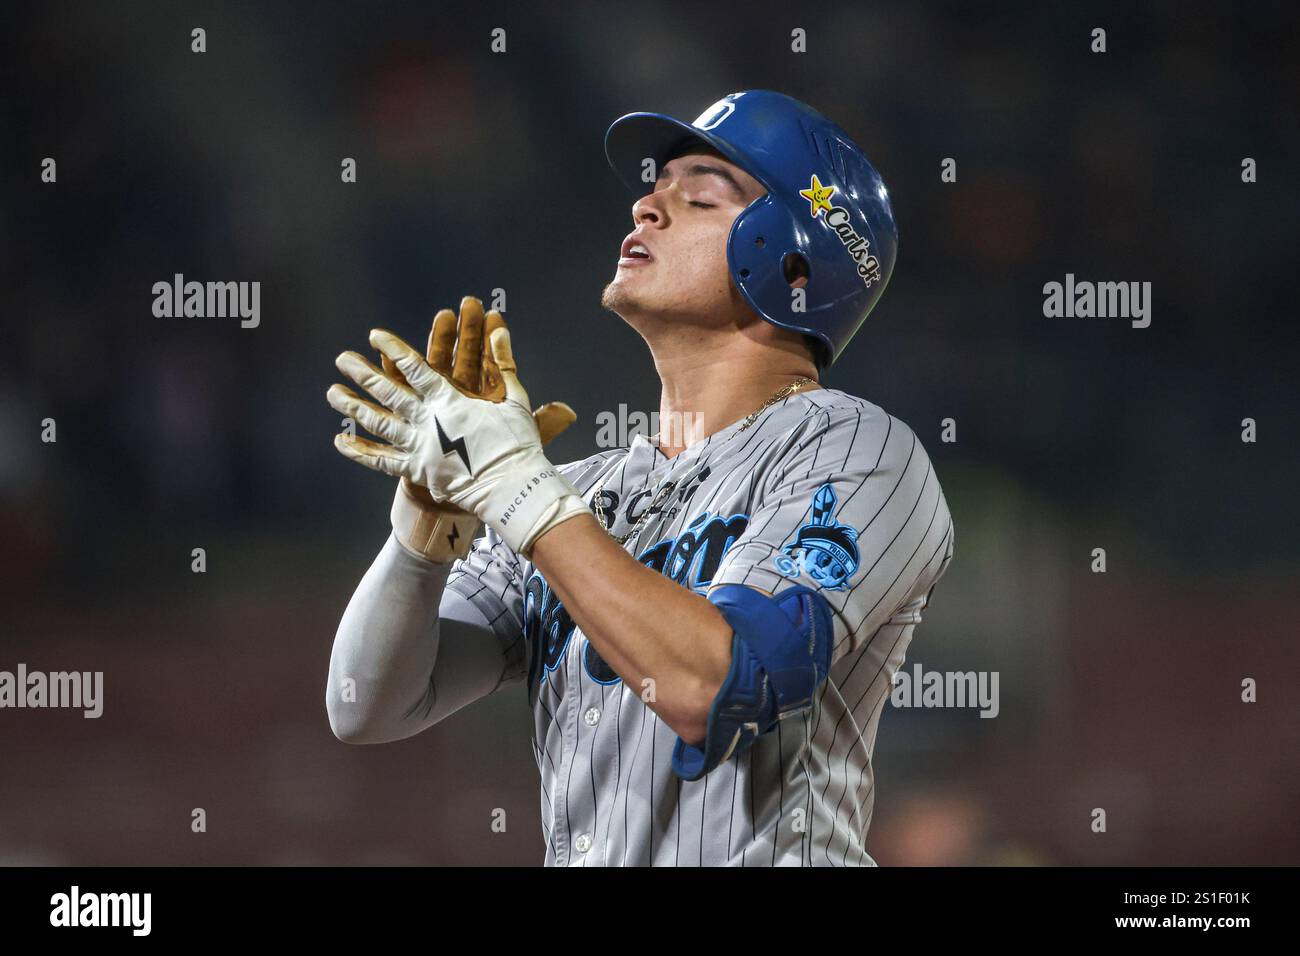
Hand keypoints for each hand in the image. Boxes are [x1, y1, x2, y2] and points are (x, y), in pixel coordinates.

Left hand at [327, 299, 587, 556]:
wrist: (511, 487)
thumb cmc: (516, 443)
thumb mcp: (514, 399)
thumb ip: (503, 364)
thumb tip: (500, 330)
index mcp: (448, 400)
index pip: (414, 367)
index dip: (393, 349)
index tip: (373, 336)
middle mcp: (426, 420)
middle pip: (387, 391)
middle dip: (362, 373)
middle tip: (341, 359)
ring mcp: (418, 446)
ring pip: (378, 422)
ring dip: (353, 406)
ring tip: (332, 393)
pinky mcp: (417, 471)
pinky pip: (382, 460)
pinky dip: (360, 452)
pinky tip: (340, 441)